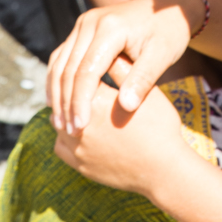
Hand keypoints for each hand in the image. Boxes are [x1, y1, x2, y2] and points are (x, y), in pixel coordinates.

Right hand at [46, 0, 198, 131]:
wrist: (168, 7)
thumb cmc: (168, 33)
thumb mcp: (161, 56)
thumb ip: (142, 80)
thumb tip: (126, 107)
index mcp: (110, 28)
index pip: (86, 70)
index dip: (80, 101)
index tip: (81, 127)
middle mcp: (90, 22)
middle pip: (68, 68)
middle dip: (66, 102)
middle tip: (68, 130)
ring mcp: (83, 24)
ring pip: (60, 62)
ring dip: (57, 93)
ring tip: (61, 122)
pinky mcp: (82, 29)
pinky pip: (62, 56)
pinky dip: (58, 79)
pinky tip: (58, 101)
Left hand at [52, 69, 191, 194]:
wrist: (164, 170)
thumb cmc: (160, 128)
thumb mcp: (147, 92)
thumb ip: (123, 69)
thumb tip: (109, 51)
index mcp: (96, 100)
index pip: (77, 78)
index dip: (83, 72)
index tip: (89, 70)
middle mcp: (81, 123)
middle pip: (63, 99)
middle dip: (71, 92)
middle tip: (80, 87)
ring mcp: (77, 146)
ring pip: (57, 121)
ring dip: (65, 113)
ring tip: (79, 108)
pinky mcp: (79, 165)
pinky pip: (59, 146)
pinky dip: (64, 137)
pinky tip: (78, 131)